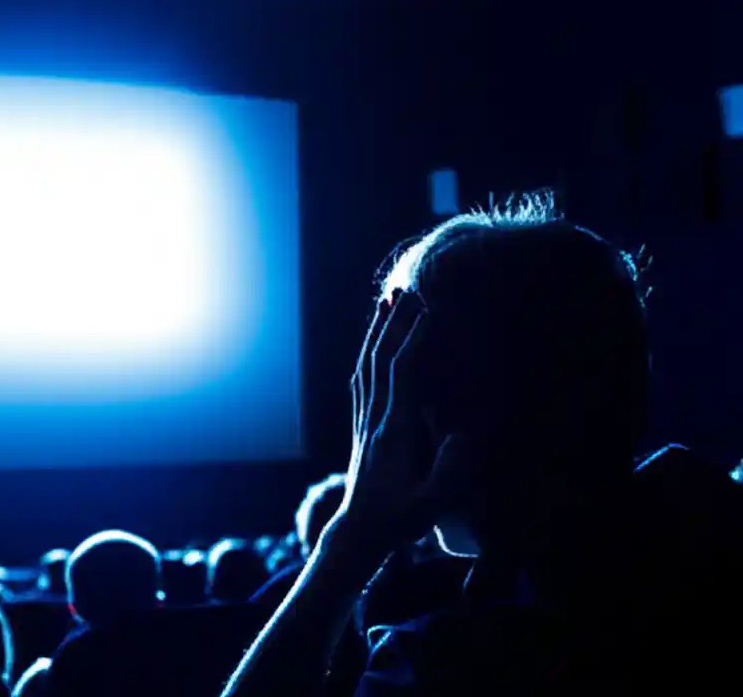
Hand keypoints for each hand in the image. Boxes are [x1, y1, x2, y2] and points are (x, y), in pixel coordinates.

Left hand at [326, 290, 456, 559]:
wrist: (356, 535)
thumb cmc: (397, 522)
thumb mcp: (430, 506)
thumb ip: (450, 473)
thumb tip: (466, 435)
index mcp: (393, 432)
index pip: (403, 375)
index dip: (415, 341)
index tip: (430, 311)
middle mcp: (374, 420)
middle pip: (379, 360)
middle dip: (393, 322)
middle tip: (405, 287)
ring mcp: (364, 422)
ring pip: (366, 366)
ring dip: (378, 332)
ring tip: (387, 301)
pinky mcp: (361, 429)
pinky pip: (362, 381)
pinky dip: (369, 354)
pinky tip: (374, 343)